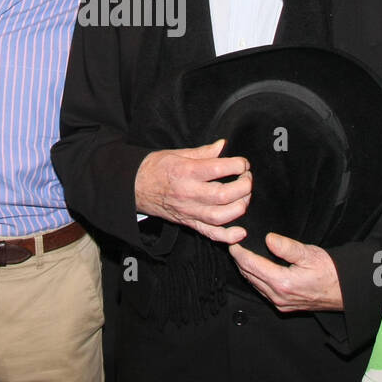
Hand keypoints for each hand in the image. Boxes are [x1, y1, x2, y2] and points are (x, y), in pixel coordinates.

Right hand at [133, 140, 249, 243]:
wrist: (134, 187)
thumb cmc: (155, 168)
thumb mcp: (177, 153)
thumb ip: (203, 152)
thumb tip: (223, 145)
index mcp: (186, 172)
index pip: (218, 169)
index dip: (237, 165)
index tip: (242, 163)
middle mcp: (188, 193)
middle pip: (223, 195)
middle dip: (243, 186)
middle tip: (247, 178)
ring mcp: (189, 211)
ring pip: (220, 216)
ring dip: (239, 207)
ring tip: (244, 197)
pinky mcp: (188, 223)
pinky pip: (210, 234)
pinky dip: (227, 236)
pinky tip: (240, 232)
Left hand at [229, 232, 342, 311]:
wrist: (346, 291)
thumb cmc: (330, 271)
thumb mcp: (310, 254)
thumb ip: (287, 247)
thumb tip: (268, 239)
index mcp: (282, 283)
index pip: (250, 265)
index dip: (239, 252)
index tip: (233, 240)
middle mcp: (278, 296)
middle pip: (248, 275)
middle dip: (239, 260)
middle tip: (233, 243)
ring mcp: (280, 304)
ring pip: (254, 284)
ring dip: (245, 269)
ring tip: (241, 254)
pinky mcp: (284, 306)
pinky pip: (262, 291)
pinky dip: (255, 278)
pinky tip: (255, 268)